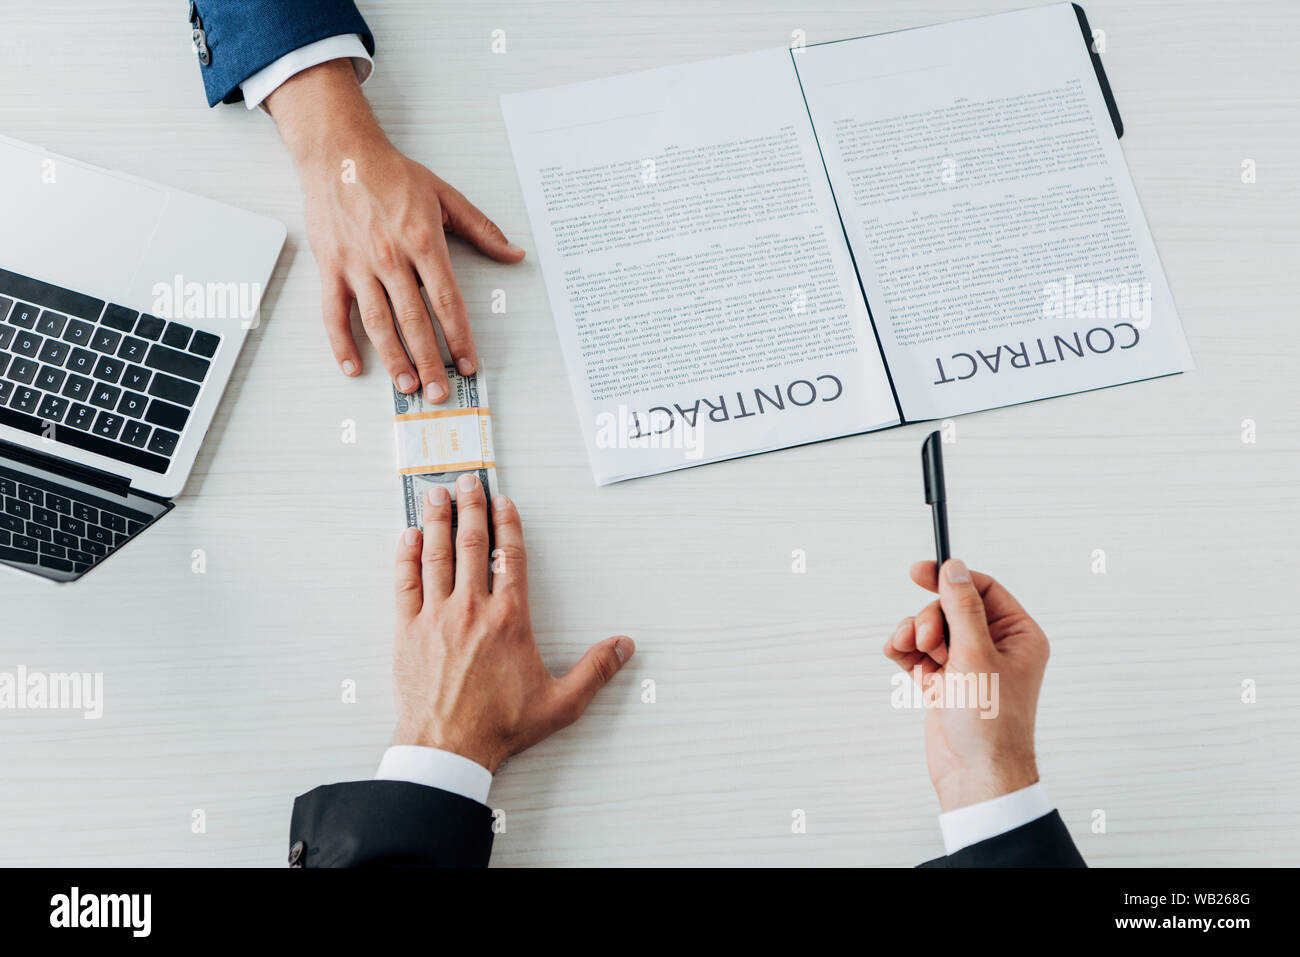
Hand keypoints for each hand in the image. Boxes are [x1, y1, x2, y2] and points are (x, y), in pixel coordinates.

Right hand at [266, 59, 524, 401]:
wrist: (339, 153)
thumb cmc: (392, 174)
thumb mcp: (445, 196)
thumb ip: (482, 229)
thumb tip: (515, 253)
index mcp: (422, 242)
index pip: (446, 301)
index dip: (459, 337)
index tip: (468, 365)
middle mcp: (390, 258)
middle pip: (413, 321)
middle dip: (429, 361)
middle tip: (439, 393)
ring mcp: (357, 265)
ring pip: (376, 323)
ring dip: (392, 359)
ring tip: (406, 386)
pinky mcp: (331, 267)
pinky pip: (333, 312)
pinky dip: (340, 343)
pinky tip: (353, 367)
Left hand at [391, 473, 633, 772]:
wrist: (449, 748)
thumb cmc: (501, 726)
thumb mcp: (561, 702)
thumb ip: (595, 670)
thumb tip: (624, 646)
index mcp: (510, 619)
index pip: (510, 556)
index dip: (507, 523)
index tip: (503, 501)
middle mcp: (473, 609)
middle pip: (472, 544)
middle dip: (470, 507)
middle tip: (466, 481)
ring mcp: (436, 617)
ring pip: (436, 556)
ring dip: (436, 521)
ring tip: (435, 495)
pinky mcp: (408, 631)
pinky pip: (405, 583)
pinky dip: (406, 557)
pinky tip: (408, 538)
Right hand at [884, 559, 1047, 812]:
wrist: (975, 776)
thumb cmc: (990, 723)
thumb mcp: (977, 656)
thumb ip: (962, 608)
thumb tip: (953, 568)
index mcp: (1017, 636)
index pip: (982, 590)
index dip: (950, 578)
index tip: (918, 571)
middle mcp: (993, 647)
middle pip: (950, 608)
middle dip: (931, 618)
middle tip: (926, 638)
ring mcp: (966, 665)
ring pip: (931, 629)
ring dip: (913, 634)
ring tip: (910, 651)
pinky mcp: (942, 683)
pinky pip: (916, 652)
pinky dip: (903, 650)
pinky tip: (896, 653)